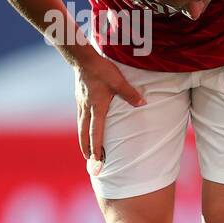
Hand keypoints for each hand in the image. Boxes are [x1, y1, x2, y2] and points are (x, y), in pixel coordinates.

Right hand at [75, 53, 144, 168]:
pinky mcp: (80, 99)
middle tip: (90, 163)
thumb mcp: (118, 81)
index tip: (96, 162)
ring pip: (81, 127)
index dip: (96, 149)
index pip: (95, 133)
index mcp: (96, 108)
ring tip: (86, 151)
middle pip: (84, 135)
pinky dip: (83, 128)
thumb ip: (130, 93)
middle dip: (87, 150)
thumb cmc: (102, 70)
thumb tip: (143, 103)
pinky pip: (80, 118)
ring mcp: (81, 104)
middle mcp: (87, 109)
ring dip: (83, 140)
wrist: (83, 59)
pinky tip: (86, 130)